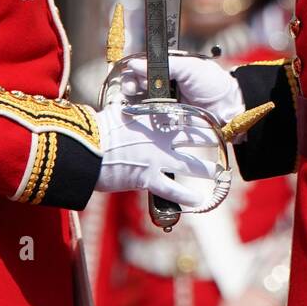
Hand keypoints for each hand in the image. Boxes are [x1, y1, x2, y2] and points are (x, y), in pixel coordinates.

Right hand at [94, 102, 220, 205]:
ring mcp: (155, 158)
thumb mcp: (114, 114)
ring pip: (188, 164)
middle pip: (191, 138)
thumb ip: (126, 111)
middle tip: (219, 141)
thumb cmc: (95, 131)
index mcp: (150, 119)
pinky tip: (198, 199)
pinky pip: (172, 188)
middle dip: (207, 140)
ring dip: (204, 169)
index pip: (180, 114)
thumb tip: (123, 106)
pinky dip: (186, 195)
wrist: (86, 148)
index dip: (196, 117)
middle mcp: (157, 137)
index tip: (207, 118)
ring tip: (217, 171)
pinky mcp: (148, 177)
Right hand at [120, 54, 243, 127]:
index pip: (144, 66)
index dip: (135, 69)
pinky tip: (135, 111)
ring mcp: (163, 104)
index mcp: (168, 69)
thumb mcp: (189, 67)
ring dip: (132, 97)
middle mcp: (163, 85)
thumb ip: (163, 64)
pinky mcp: (166, 120)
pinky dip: (139, 113)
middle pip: (138, 83)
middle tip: (131, 86)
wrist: (229, 107)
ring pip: (140, 99)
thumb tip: (135, 63)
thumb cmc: (212, 82)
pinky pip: (148, 116)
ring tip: (132, 96)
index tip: (132, 72)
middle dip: (131, 83)